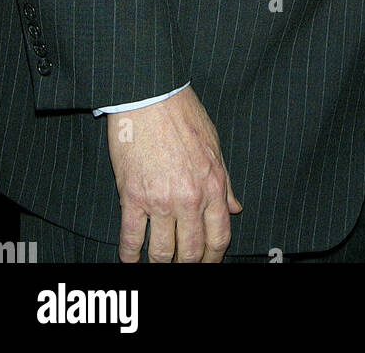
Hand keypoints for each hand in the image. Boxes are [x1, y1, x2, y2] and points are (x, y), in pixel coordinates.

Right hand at [107, 85, 241, 262]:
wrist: (152, 96)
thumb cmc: (183, 114)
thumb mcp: (214, 145)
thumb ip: (225, 182)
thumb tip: (235, 208)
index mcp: (213, 185)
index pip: (219, 237)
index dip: (213, 258)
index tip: (207, 263)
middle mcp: (190, 199)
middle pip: (191, 252)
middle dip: (187, 265)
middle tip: (181, 268)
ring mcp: (161, 200)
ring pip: (162, 252)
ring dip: (159, 264)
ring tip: (157, 266)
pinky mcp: (133, 197)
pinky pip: (131, 238)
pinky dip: (130, 256)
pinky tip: (130, 261)